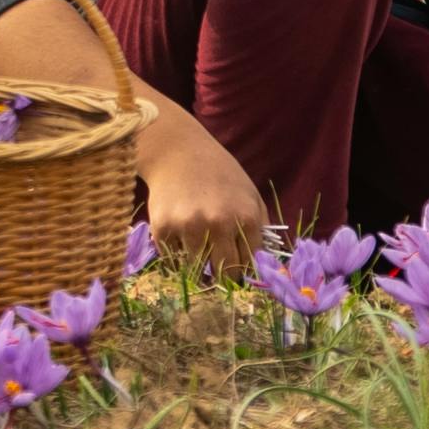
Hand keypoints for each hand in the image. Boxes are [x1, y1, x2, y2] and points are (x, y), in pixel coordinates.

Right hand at [136, 114, 269, 275]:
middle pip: (225, 273)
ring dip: (198, 267)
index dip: (244, 270)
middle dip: (224, 277)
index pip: (250, 263)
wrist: (178, 151)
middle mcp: (218, 224)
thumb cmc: (220, 173)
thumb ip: (261, 227)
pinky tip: (180, 242)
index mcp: (245, 217)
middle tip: (219, 273)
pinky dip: (176, 258)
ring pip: (197, 271)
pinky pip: (172, 262)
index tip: (239, 272)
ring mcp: (189, 227)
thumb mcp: (251, 194)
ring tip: (198, 253)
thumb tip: (266, 263)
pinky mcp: (163, 229)